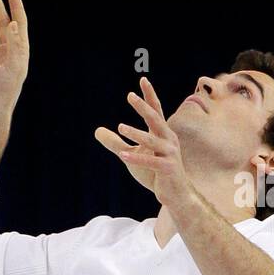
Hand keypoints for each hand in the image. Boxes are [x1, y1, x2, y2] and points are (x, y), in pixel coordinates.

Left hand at [94, 75, 167, 193]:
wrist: (177, 195)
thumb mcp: (133, 154)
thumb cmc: (156, 173)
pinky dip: (136, 158)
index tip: (143, 79)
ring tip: (120, 126)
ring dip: (136, 133)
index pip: (155, 110)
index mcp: (162, 133)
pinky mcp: (168, 168)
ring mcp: (170, 154)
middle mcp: (169, 140)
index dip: (149, 96)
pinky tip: (123, 155)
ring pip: (152, 140)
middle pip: (155, 119)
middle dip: (143, 107)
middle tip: (130, 96)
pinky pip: (151, 162)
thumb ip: (116, 143)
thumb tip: (96, 131)